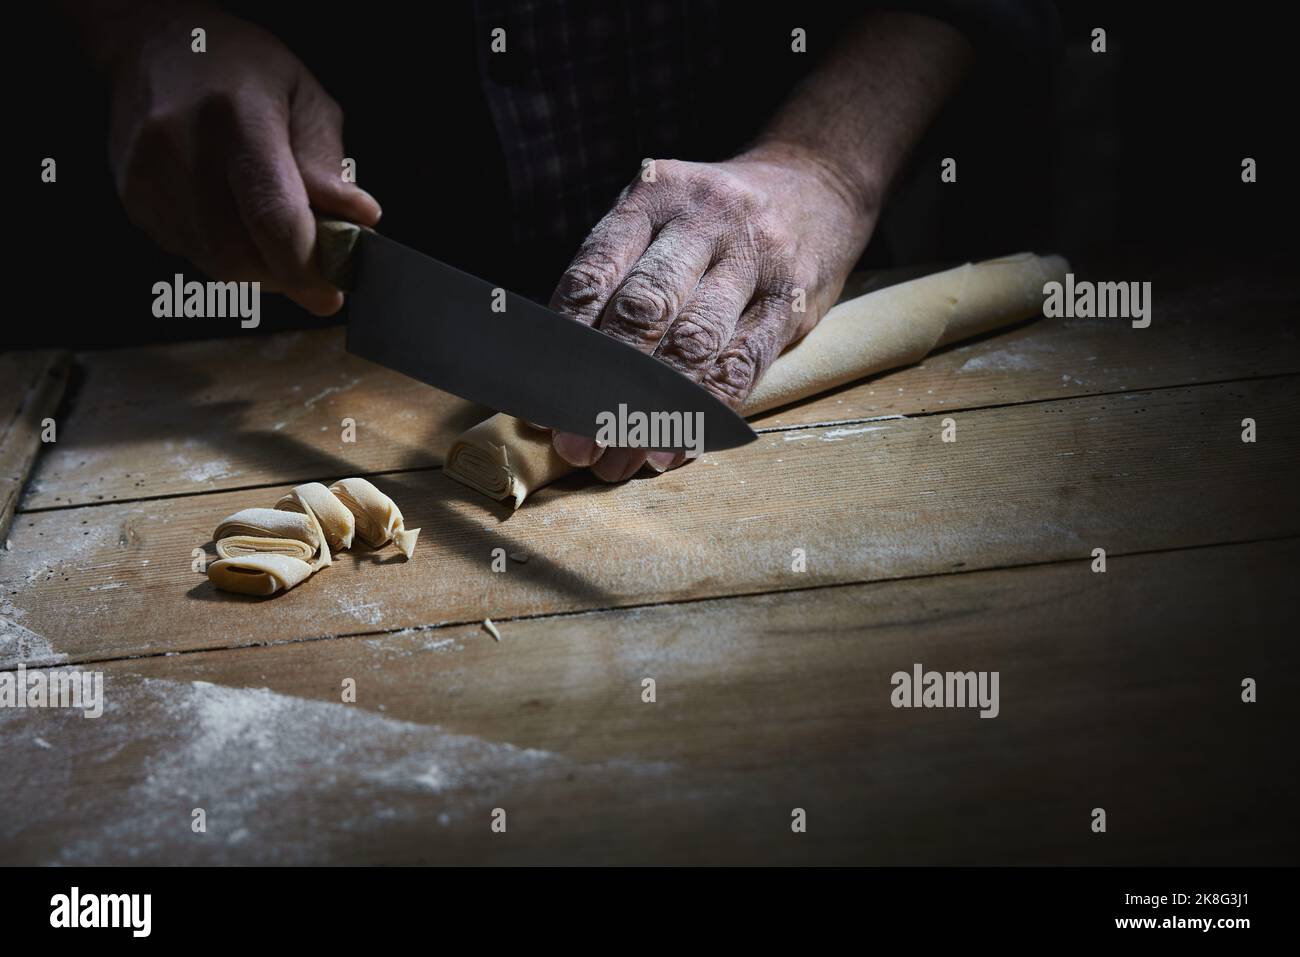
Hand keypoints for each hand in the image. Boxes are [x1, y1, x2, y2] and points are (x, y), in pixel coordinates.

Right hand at [105, 8, 379, 313]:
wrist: (156, 45)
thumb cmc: (241, 70)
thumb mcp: (304, 98)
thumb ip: (326, 164)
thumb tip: (357, 219)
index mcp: (236, 118)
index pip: (273, 219)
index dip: (307, 269)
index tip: (332, 293)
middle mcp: (182, 149)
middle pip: (242, 257)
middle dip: (286, 275)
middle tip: (312, 264)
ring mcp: (148, 178)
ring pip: (216, 265)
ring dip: (257, 267)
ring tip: (273, 230)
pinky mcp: (133, 200)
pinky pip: (191, 254)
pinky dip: (224, 251)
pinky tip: (232, 214)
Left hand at [549, 146, 876, 479]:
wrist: (816, 182)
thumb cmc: (714, 220)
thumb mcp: (661, 217)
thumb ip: (616, 275)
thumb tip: (557, 369)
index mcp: (652, 195)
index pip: (593, 273)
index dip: (562, 344)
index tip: (541, 402)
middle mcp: (702, 219)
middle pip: (642, 308)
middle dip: (603, 385)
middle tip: (577, 444)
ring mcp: (753, 257)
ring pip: (693, 341)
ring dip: (651, 411)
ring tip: (620, 459)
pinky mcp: (793, 298)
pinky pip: (742, 364)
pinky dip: (704, 413)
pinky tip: (674, 447)